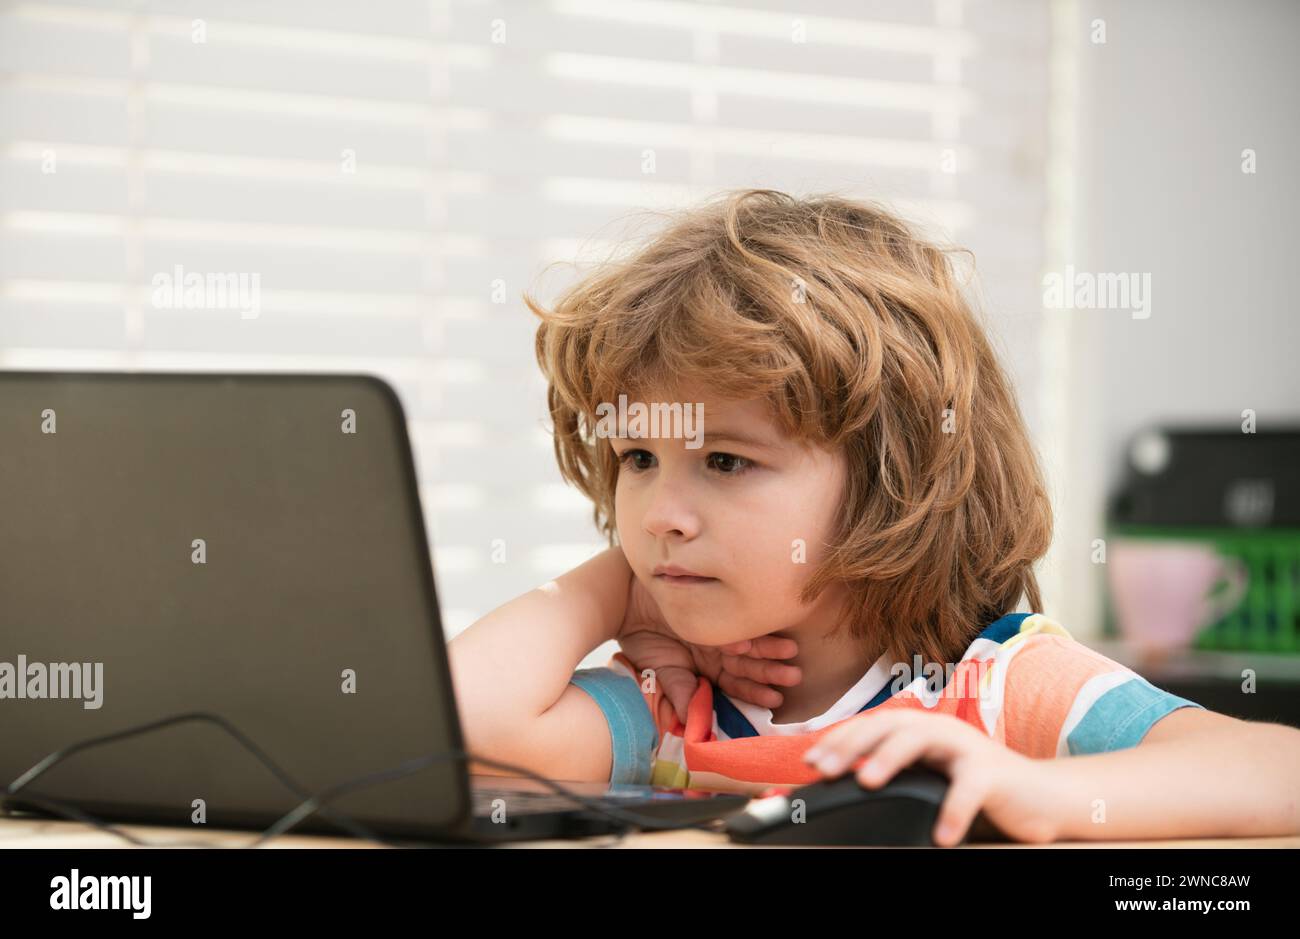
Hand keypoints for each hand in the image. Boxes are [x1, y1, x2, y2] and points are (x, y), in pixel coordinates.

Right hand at [616, 573, 802, 724]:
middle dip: (771, 671)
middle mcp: (717, 651)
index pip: (736, 684)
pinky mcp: (713, 608)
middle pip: (748, 665)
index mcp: (707, 669)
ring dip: (768, 649)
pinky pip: (730, 623)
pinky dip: (740, 633)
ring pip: (747, 644)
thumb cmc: (642, 640)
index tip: (775, 700)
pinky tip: (750, 642)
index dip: (754, 693)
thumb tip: (694, 725)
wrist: (627, 603)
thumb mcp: (661, 673)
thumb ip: (682, 694)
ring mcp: (717, 629)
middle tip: (794, 676)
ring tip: (790, 652)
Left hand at [800, 709, 1067, 845]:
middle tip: (823, 770)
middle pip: (888, 726)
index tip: (810, 762)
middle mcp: (939, 730)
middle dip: (851, 745)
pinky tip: (940, 835)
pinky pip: (969, 788)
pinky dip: (953, 811)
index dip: (838, 741)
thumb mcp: (928, 777)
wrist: (1039, 796)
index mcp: (920, 730)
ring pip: (922, 740)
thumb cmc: (976, 788)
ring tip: (866, 782)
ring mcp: (967, 747)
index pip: (871, 727)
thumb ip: (895, 775)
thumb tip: (842, 785)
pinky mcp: (993, 773)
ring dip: (890, 759)